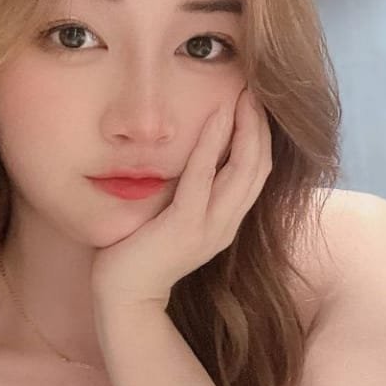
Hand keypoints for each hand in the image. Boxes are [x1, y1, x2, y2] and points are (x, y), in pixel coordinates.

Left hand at [90, 87, 272, 310]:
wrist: (124, 297)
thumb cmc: (139, 252)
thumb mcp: (172, 216)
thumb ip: (186, 191)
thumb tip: (184, 156)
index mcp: (225, 221)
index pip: (257, 171)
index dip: (261, 136)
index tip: (255, 102)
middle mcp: (226, 224)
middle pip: (259, 166)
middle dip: (262, 125)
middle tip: (257, 88)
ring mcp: (210, 227)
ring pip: (244, 169)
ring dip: (247, 128)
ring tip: (246, 95)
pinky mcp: (186, 227)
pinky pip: (205, 178)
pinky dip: (213, 144)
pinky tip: (216, 116)